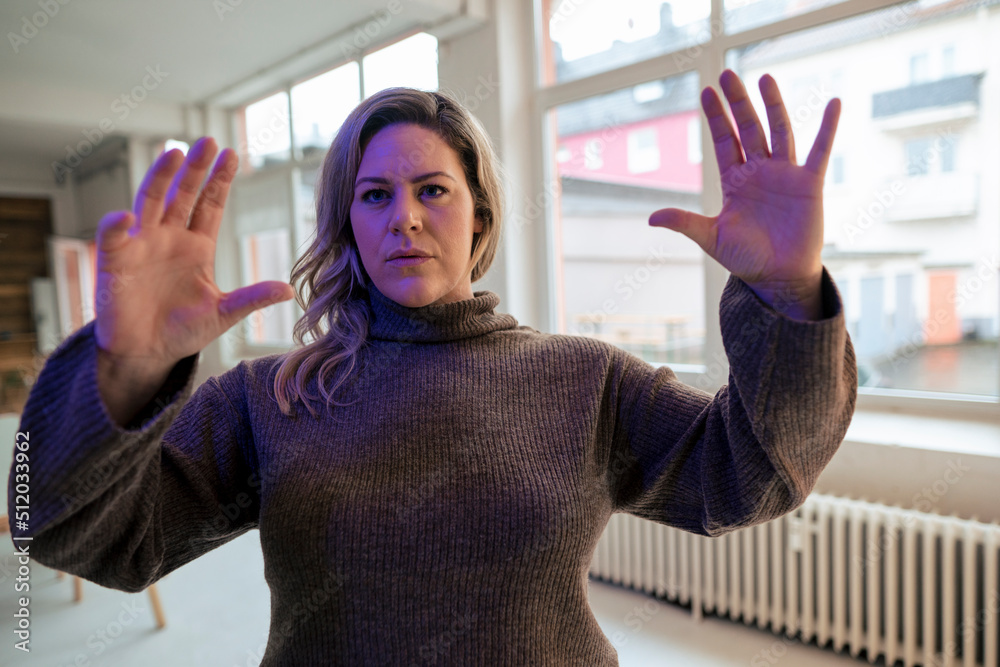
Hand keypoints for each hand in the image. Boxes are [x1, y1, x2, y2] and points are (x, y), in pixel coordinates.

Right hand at [94, 137, 293, 374]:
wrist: (146, 353)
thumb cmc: (183, 330)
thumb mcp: (223, 313)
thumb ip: (251, 299)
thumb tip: (288, 290)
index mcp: (197, 246)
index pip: (210, 205)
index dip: (220, 180)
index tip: (232, 154)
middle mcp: (170, 237)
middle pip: (183, 194)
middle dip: (196, 168)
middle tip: (208, 141)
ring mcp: (142, 245)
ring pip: (150, 202)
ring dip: (160, 178)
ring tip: (173, 154)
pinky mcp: (115, 262)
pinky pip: (114, 238)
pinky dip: (116, 226)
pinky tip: (126, 217)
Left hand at [649, 70, 840, 319]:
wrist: (779, 277)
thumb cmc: (746, 259)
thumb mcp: (712, 239)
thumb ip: (685, 223)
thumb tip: (651, 218)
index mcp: (735, 182)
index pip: (723, 141)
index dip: (716, 118)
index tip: (707, 92)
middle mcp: (759, 172)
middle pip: (747, 129)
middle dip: (737, 103)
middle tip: (726, 74)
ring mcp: (785, 175)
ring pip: (778, 131)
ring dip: (772, 105)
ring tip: (764, 78)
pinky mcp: (810, 184)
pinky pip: (819, 150)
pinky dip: (827, 127)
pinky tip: (833, 103)